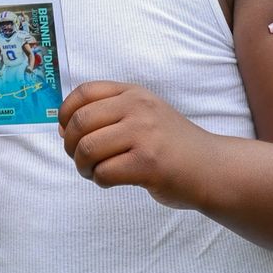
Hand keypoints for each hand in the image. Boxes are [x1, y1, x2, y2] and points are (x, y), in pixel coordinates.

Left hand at [59, 81, 212, 208]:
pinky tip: (112, 180)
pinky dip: (100, 180)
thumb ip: (106, 116)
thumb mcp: (143, 115)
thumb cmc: (171, 145)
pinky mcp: (148, 163)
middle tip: (81, 160)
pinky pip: (104, 172)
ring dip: (83, 166)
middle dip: (71, 146)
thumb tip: (61, 128)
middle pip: (79, 123)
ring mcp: (144, 134)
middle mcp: (138, 107)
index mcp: (133, 93)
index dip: (65, 113)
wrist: (211, 167)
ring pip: (87, 149)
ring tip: (94, 172)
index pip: (84, 92)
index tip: (65, 131)